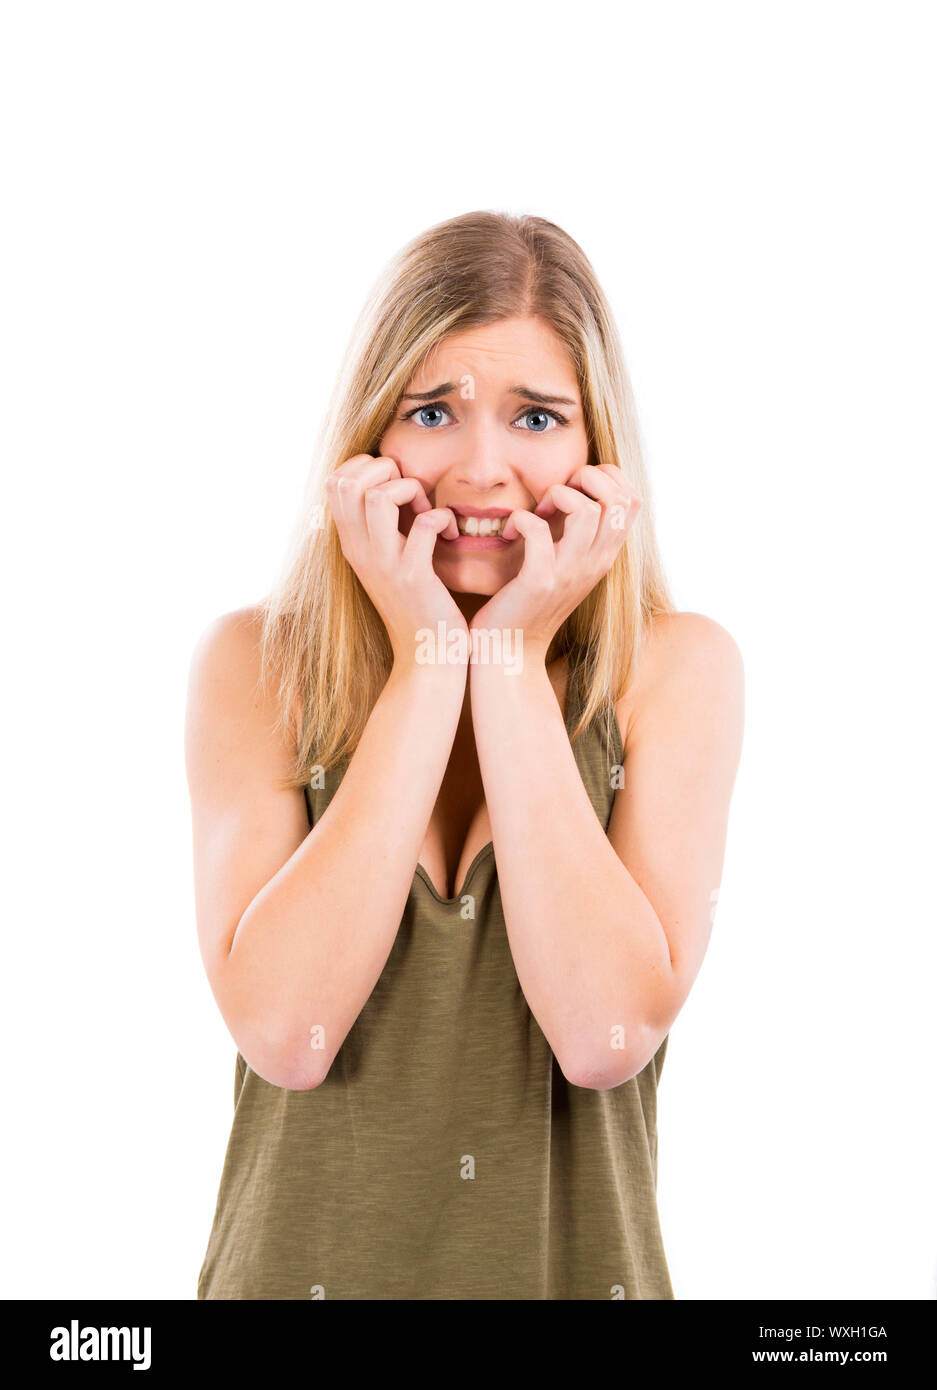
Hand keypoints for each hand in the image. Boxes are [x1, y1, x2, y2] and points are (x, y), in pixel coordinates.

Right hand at [326, 454, 467, 667]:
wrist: (427, 657)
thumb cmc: (417, 606)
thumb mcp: (388, 564)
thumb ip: (383, 529)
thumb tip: (391, 487)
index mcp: (352, 545)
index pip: (335, 482)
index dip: (366, 467)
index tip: (395, 484)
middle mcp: (360, 552)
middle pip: (347, 481)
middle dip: (385, 470)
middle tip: (411, 493)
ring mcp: (384, 565)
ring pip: (379, 496)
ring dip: (411, 490)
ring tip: (427, 511)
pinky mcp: (413, 577)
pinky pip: (424, 524)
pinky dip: (442, 518)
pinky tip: (451, 535)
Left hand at [469, 464, 640, 661]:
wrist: (511, 651)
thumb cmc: (529, 603)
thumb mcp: (565, 566)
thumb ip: (577, 535)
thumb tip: (576, 492)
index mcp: (604, 556)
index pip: (633, 500)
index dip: (607, 478)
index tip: (574, 487)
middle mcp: (595, 564)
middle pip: (620, 499)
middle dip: (587, 477)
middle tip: (557, 494)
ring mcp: (570, 574)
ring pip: (587, 510)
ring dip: (557, 495)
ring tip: (538, 512)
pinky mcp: (539, 582)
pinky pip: (539, 531)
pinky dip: (521, 520)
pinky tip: (509, 532)